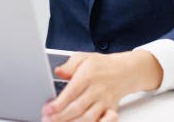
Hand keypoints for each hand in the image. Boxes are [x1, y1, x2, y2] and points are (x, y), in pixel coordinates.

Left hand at [41, 50, 162, 121]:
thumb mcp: (84, 57)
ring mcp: (104, 102)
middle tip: (48, 120)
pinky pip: (102, 121)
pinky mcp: (110, 111)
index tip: (47, 109)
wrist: (125, 71)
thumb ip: (69, 65)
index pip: (72, 92)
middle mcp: (97, 90)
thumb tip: (58, 71)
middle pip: (78, 108)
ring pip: (89, 117)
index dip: (58, 103)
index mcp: (88, 75)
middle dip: (61, 116)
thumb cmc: (102, 65)